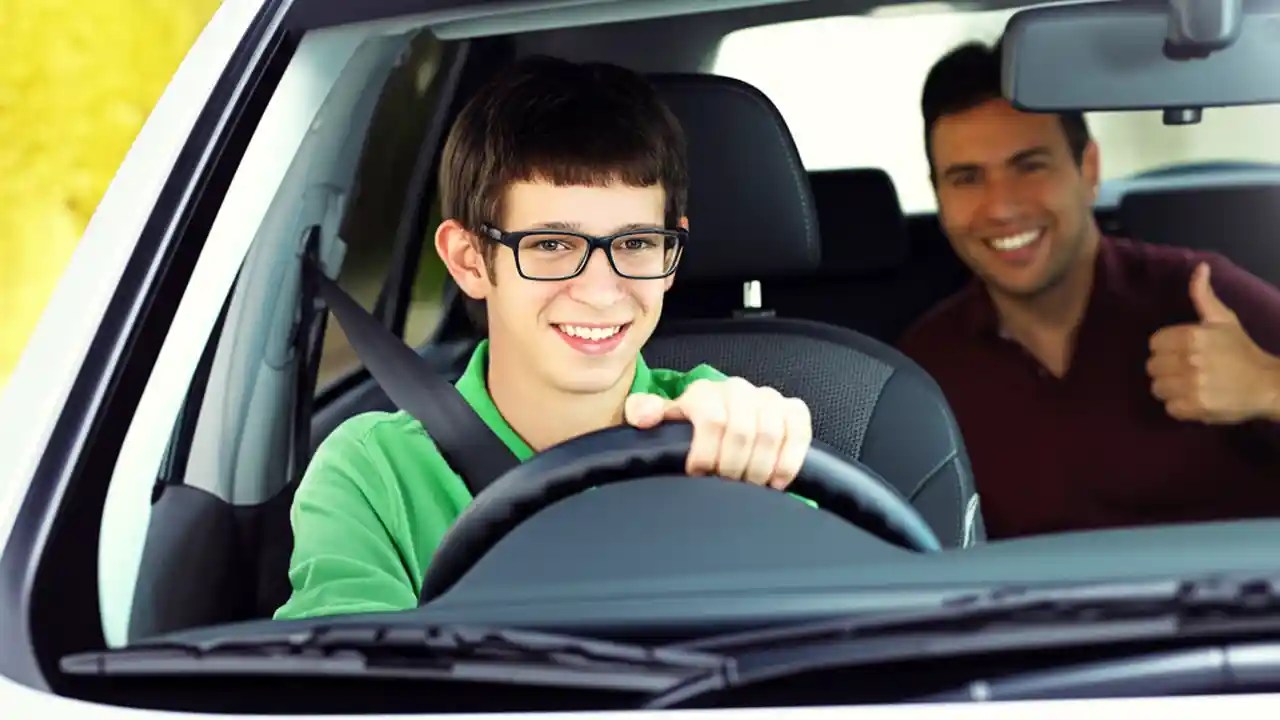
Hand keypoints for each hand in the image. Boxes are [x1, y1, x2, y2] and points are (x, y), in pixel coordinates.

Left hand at [624, 377, 812, 489]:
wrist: (720, 422)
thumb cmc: (690, 428)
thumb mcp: (664, 423)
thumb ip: (646, 414)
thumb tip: (643, 417)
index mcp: (704, 392)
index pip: (712, 421)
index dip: (706, 455)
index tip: (699, 475)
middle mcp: (738, 389)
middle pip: (742, 431)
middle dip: (732, 467)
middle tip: (725, 485)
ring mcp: (768, 398)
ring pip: (771, 434)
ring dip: (758, 468)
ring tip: (747, 486)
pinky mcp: (793, 410)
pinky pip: (799, 432)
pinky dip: (788, 461)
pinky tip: (775, 482)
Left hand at [1147, 262, 1279, 422]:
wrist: (1267, 384)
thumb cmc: (1241, 350)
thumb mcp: (1223, 320)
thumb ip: (1203, 295)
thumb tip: (1200, 267)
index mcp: (1191, 335)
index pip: (1154, 343)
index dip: (1166, 348)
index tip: (1182, 352)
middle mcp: (1188, 360)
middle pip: (1152, 366)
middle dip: (1166, 368)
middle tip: (1186, 370)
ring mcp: (1191, 385)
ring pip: (1157, 388)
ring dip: (1171, 389)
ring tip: (1190, 385)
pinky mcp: (1194, 407)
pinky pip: (1169, 408)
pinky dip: (1180, 407)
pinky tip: (1196, 399)